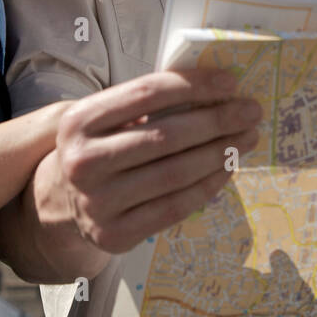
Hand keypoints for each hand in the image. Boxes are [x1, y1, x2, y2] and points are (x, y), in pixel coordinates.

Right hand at [53, 69, 260, 254]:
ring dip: (220, 153)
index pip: (146, 93)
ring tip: (246, 138)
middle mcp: (82, 162)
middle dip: (216, 120)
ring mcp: (97, 202)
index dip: (193, 86)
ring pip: (175, 173)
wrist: (66, 200)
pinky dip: (208, 185)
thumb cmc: (103, 146)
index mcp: (79, 121)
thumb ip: (150, 102)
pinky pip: (175, 207)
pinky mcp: (115, 234)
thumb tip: (217, 89)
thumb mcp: (110, 118)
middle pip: (165, 136)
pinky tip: (227, 168)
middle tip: (250, 111)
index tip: (230, 82)